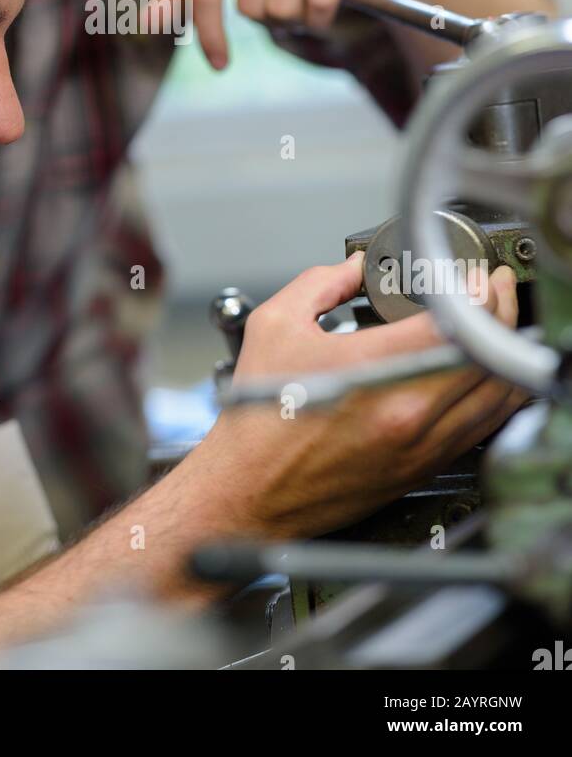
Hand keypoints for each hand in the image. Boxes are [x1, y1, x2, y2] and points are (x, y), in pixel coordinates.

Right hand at [204, 253, 526, 538]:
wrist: (249, 489)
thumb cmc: (258, 417)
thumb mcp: (275, 326)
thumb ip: (320, 283)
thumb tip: (354, 268)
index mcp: (374, 370)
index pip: (457, 322)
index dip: (477, 290)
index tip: (475, 275)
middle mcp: (408, 412)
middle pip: (490, 355)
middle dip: (500, 312)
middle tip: (494, 289)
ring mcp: (421, 445)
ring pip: (497, 395)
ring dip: (507, 352)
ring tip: (495, 324)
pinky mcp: (423, 467)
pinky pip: (482, 427)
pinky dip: (494, 393)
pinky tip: (484, 372)